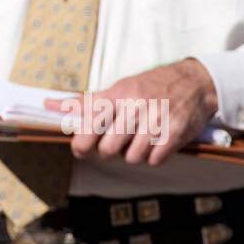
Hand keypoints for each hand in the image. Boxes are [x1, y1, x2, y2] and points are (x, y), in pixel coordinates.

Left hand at [43, 58, 218, 166]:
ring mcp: (156, 120)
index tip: (81, 148)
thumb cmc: (149, 87)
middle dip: (110, 151)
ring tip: (140, 139)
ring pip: (131, 158)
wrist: (194, 82)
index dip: (81, 144)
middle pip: (108, 149)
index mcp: (117, 95)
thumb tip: (49, 104)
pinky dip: (154, 157)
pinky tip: (157, 142)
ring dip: (134, 154)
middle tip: (118, 141)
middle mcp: (135, 107)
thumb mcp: (118, 88)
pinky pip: (154, 160)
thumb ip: (86, 102)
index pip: (90, 125)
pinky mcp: (175, 134)